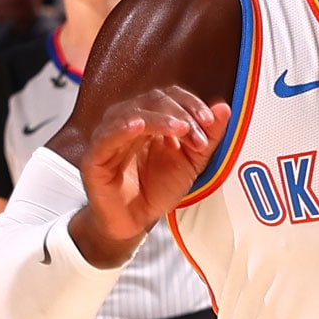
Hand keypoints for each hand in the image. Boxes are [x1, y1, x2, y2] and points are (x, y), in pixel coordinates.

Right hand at [71, 88, 230, 266]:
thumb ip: (207, 138)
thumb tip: (224, 108)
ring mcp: (109, 136)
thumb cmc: (157, 190)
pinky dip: (122, 128)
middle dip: (181, 114)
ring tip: (180, 128)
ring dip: (159, 119)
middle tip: (198, 135)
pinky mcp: (94, 157)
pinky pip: (107, 137)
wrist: (134, 222)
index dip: (191, 104)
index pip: (170, 96)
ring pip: (132, 113)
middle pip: (153, 100)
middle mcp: (128, 120)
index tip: (209, 121)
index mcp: (151, 118)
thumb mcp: (191, 164)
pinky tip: (138, 126)